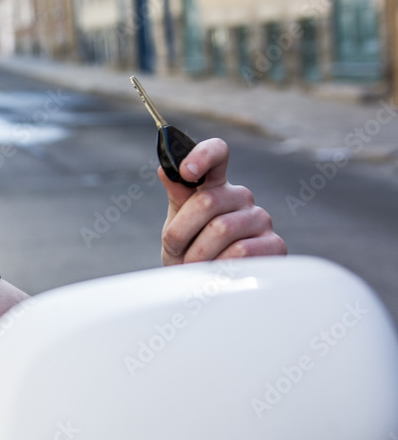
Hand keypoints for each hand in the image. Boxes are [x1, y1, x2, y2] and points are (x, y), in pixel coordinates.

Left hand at [159, 138, 285, 264]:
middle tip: (175, 249)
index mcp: (215, 185)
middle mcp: (240, 197)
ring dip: (198, 253)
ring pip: (222, 229)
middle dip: (182, 230)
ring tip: (194, 264)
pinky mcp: (275, 244)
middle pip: (207, 201)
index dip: (202, 155)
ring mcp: (260, 219)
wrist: (205, 286)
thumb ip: (176, 197)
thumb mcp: (176, 224)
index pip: (217, 153)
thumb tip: (166, 169)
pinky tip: (217, 271)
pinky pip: (241, 251)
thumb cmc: (188, 251)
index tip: (185, 171)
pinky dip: (219, 265)